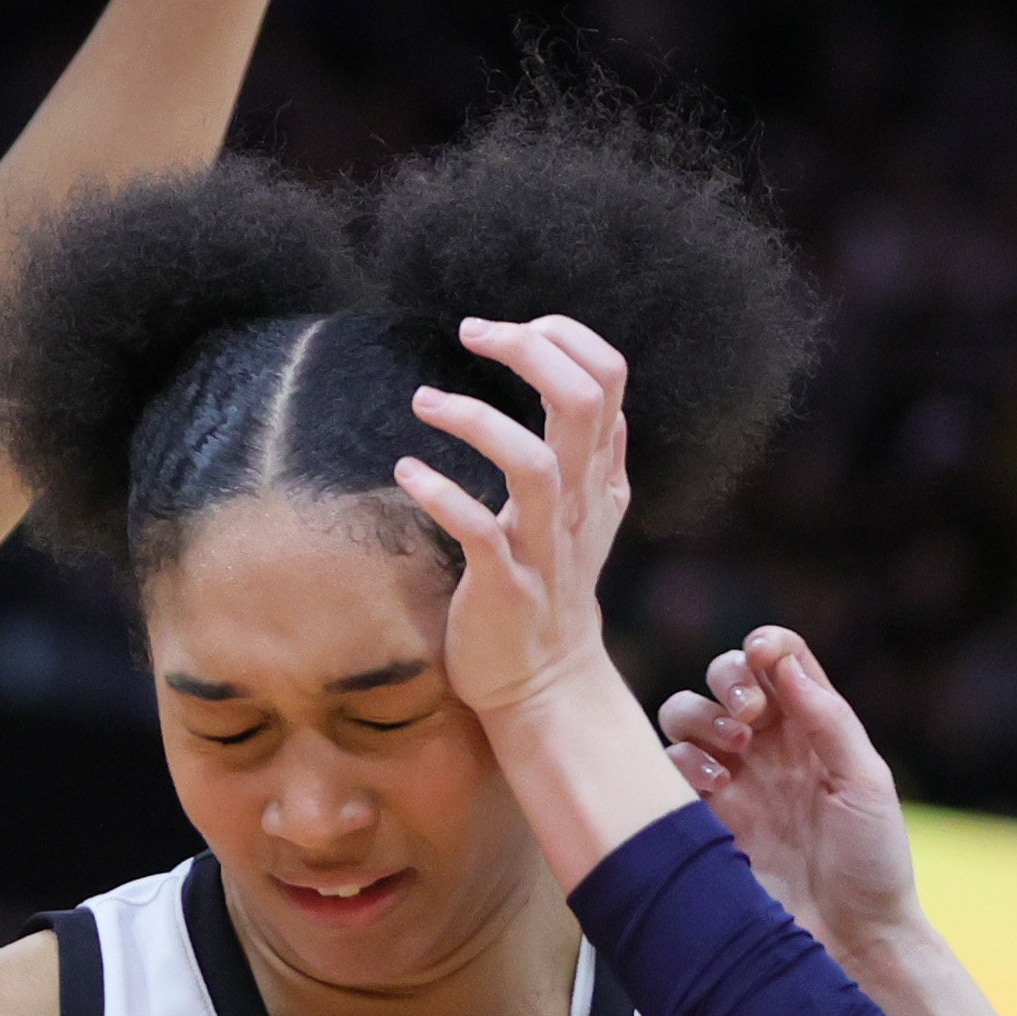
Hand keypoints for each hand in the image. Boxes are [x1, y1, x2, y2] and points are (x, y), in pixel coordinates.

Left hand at [397, 315, 636, 720]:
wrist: (544, 684)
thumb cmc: (550, 589)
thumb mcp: (590, 518)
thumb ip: (599, 457)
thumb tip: (604, 399)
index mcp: (598, 478)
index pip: (607, 378)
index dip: (561, 337)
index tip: (507, 331)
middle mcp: (580, 504)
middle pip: (581, 402)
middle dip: (528, 351)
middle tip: (472, 333)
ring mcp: (545, 546)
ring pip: (534, 463)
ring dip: (475, 419)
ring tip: (425, 401)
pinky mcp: (506, 586)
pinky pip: (479, 533)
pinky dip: (441, 496)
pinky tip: (409, 473)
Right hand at [656, 625, 924, 954]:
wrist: (847, 940)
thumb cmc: (871, 864)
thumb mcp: (865, 782)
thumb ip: (827, 718)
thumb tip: (783, 660)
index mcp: (813, 727)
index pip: (779, 659)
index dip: (766, 647)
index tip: (765, 658)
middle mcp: (767, 747)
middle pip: (724, 677)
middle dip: (727, 678)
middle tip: (750, 713)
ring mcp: (731, 781)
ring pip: (685, 715)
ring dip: (699, 716)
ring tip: (732, 751)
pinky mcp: (700, 818)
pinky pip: (668, 768)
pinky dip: (682, 762)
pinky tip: (716, 788)